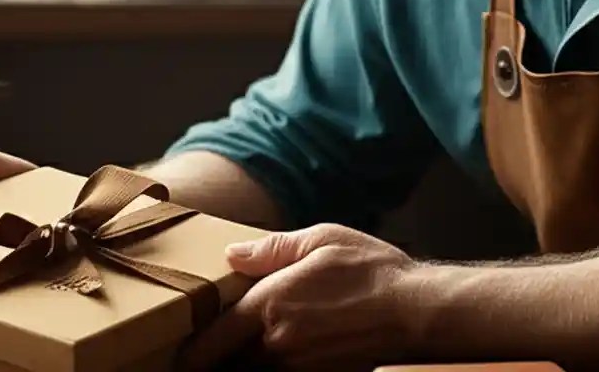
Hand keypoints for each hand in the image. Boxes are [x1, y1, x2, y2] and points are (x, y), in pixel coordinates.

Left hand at [178, 223, 423, 371]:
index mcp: (270, 304)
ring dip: (246, 363)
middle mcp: (278, 343)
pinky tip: (282, 354)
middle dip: (216, 360)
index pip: (212, 339)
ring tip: (243, 351)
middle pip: (228, 364)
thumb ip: (272, 249)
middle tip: (205, 353)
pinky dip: (277, 367)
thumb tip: (232, 255)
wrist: (419, 312)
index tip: (179, 353)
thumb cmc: (373, 270)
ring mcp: (300, 366)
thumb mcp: (322, 239)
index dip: (191, 351)